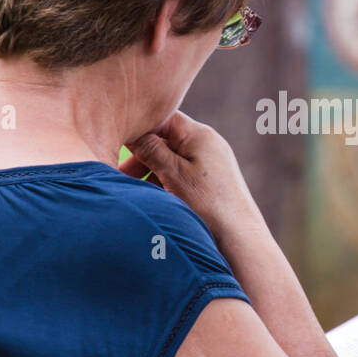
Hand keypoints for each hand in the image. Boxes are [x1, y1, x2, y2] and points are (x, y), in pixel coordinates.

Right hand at [123, 111, 261, 237]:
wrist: (240, 238)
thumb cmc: (207, 204)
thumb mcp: (172, 174)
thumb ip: (150, 149)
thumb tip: (131, 129)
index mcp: (199, 134)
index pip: (162, 118)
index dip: (138, 128)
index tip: (117, 144)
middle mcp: (207, 143)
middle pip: (165, 140)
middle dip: (141, 157)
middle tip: (119, 176)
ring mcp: (211, 162)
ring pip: (171, 160)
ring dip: (150, 173)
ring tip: (135, 192)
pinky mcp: (212, 181)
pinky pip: (181, 175)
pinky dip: (165, 184)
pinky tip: (155, 201)